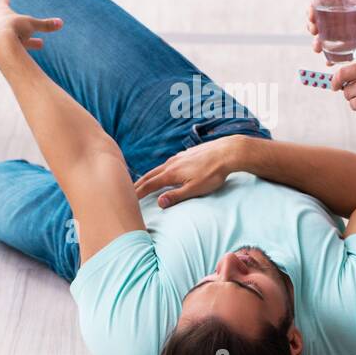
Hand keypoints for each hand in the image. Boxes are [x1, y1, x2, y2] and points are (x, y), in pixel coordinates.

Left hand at [0, 0, 61, 69]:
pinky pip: (12, 46)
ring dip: (25, 37)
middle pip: (7, 18)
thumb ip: (45, 24)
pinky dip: (22, 47)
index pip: (4, 0)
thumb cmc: (14, 29)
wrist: (2, 47)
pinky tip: (30, 52)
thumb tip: (60, 23)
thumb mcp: (32, 25)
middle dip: (17, 19)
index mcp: (2, 11)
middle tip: (20, 18)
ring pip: (11, 34)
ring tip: (41, 43)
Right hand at [133, 135, 248, 207]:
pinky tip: (163, 171)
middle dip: (138, 184)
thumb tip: (159, 202)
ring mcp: (178, 157)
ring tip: (142, 182)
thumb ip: (176, 196)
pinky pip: (167, 163)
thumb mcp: (195, 189)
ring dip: (148, 176)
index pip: (149, 184)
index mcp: (171, 173)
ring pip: (158, 168)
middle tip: (128, 191)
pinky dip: (159, 170)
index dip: (137, 192)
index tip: (128, 199)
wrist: (227, 151)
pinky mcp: (186, 154)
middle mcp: (171, 163)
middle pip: (150, 175)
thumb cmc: (213, 173)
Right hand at [306, 0, 355, 56]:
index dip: (312, 9)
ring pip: (326, 35)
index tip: (311, 16)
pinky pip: (339, 48)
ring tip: (317, 49)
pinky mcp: (352, 39)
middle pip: (319, 20)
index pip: (321, 2)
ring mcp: (344, 27)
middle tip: (315, 33)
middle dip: (312, 27)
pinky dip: (333, 56)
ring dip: (318, 42)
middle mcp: (339, 13)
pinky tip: (329, 62)